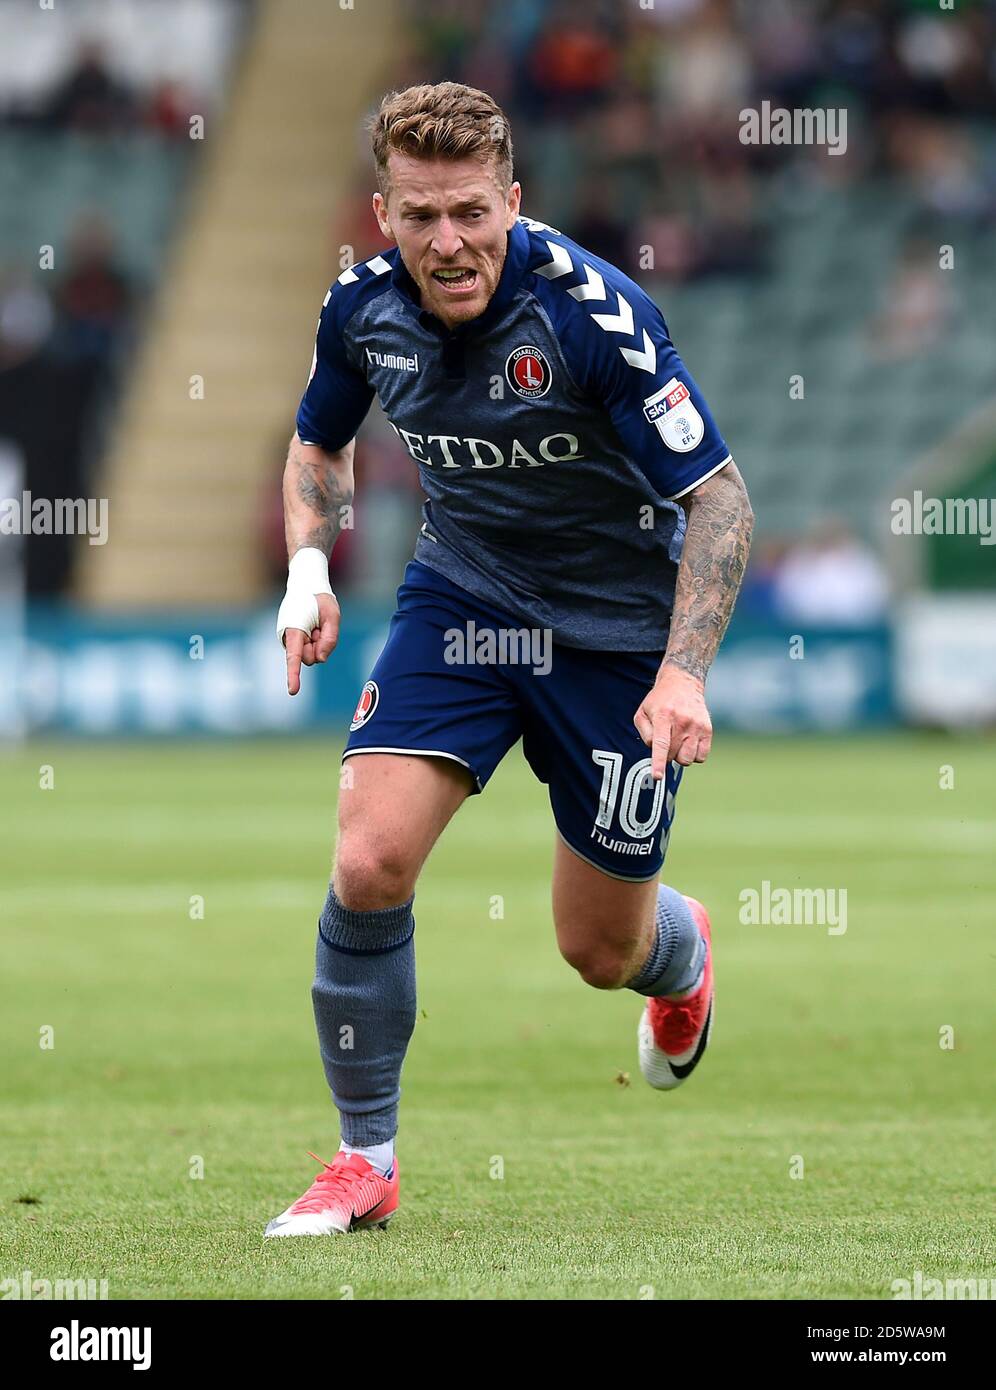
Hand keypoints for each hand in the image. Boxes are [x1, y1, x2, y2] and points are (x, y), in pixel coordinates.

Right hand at [278, 591, 339, 695]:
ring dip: (318, 642)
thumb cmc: (320, 600)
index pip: (294, 658)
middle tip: (319, 626)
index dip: (294, 675)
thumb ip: (329, 639)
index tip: (293, 691)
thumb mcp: (332, 616)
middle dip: (318, 647)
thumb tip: (321, 660)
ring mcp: (291, 641)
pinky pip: (311, 649)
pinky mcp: (295, 642)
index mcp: (294, 631)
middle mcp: (288, 638)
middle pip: (309, 658)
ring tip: (315, 624)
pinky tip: (314, 627)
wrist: (307, 585)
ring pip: (311, 655)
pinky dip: (316, 640)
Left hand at [633, 664, 712, 778]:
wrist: (682, 683)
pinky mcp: (708, 729)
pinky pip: (701, 756)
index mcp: (663, 716)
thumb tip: (654, 750)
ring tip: (677, 742)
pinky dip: (694, 755)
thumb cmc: (659, 701)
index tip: (657, 777)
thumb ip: (644, 733)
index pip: (661, 743)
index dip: (659, 762)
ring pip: (688, 759)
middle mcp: (682, 721)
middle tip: (666, 740)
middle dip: (666, 754)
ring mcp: (697, 725)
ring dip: (680, 756)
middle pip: (673, 755)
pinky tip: (688, 743)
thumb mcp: (642, 712)